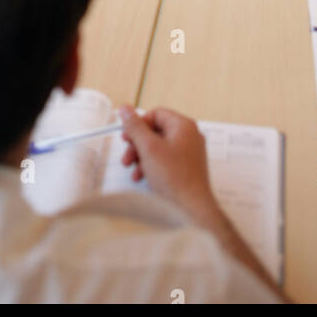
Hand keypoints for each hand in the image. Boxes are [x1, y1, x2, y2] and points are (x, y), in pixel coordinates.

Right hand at [118, 105, 218, 220]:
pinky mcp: (186, 167)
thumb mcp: (148, 148)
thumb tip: (125, 108)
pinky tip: (143, 177)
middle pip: (156, 132)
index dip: (138, 124)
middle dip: (138, 145)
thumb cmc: (174, 178)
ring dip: (142, 157)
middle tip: (127, 156)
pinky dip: (152, 166)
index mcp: (183, 126)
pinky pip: (165, 160)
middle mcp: (189, 136)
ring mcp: (189, 152)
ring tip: (133, 170)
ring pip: (159, 147)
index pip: (156, 114)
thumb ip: (135, 127)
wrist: (191, 208)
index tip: (127, 136)